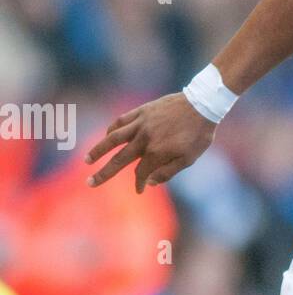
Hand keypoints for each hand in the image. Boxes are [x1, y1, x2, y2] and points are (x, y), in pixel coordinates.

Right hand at [85, 93, 215, 194]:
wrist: (202, 104)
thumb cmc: (198, 135)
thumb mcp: (189, 159)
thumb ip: (167, 172)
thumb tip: (149, 183)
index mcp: (157, 153)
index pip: (140, 173)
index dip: (139, 183)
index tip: (139, 190)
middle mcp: (144, 139)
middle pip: (119, 159)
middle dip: (104, 173)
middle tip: (90, 183)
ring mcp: (141, 124)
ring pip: (113, 138)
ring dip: (98, 150)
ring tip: (87, 160)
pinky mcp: (141, 111)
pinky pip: (121, 121)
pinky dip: (112, 129)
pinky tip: (107, 135)